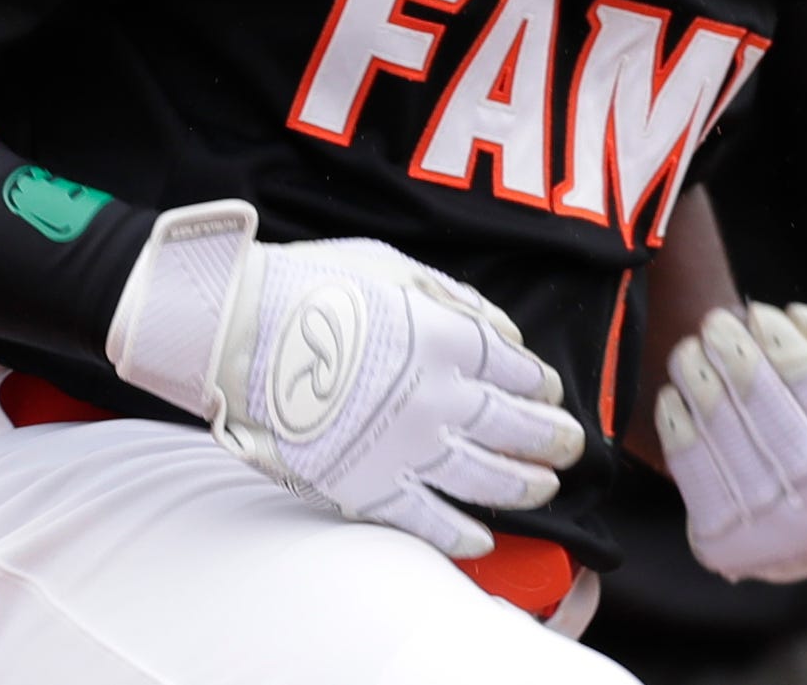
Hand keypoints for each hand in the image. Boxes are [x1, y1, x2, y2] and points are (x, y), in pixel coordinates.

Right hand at [105, 200, 586, 559]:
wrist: (236, 332)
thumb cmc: (310, 287)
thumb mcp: (395, 268)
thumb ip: (458, 301)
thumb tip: (507, 334)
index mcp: (447, 338)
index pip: (516, 370)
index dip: (539, 385)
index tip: (548, 392)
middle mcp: (439, 397)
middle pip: (514, 427)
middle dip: (550, 441)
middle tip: (570, 449)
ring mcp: (405, 447)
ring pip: (485, 479)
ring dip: (522, 486)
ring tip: (543, 488)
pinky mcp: (368, 486)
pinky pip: (427, 521)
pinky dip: (460, 533)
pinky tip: (483, 538)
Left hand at [656, 302, 806, 582]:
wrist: (801, 528)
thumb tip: (795, 318)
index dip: (789, 353)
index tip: (760, 315)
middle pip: (779, 427)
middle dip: (741, 367)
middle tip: (715, 324)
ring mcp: (780, 537)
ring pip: (734, 450)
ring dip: (702, 392)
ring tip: (689, 351)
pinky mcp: (729, 546)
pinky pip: (697, 480)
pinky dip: (679, 432)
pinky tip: (674, 396)